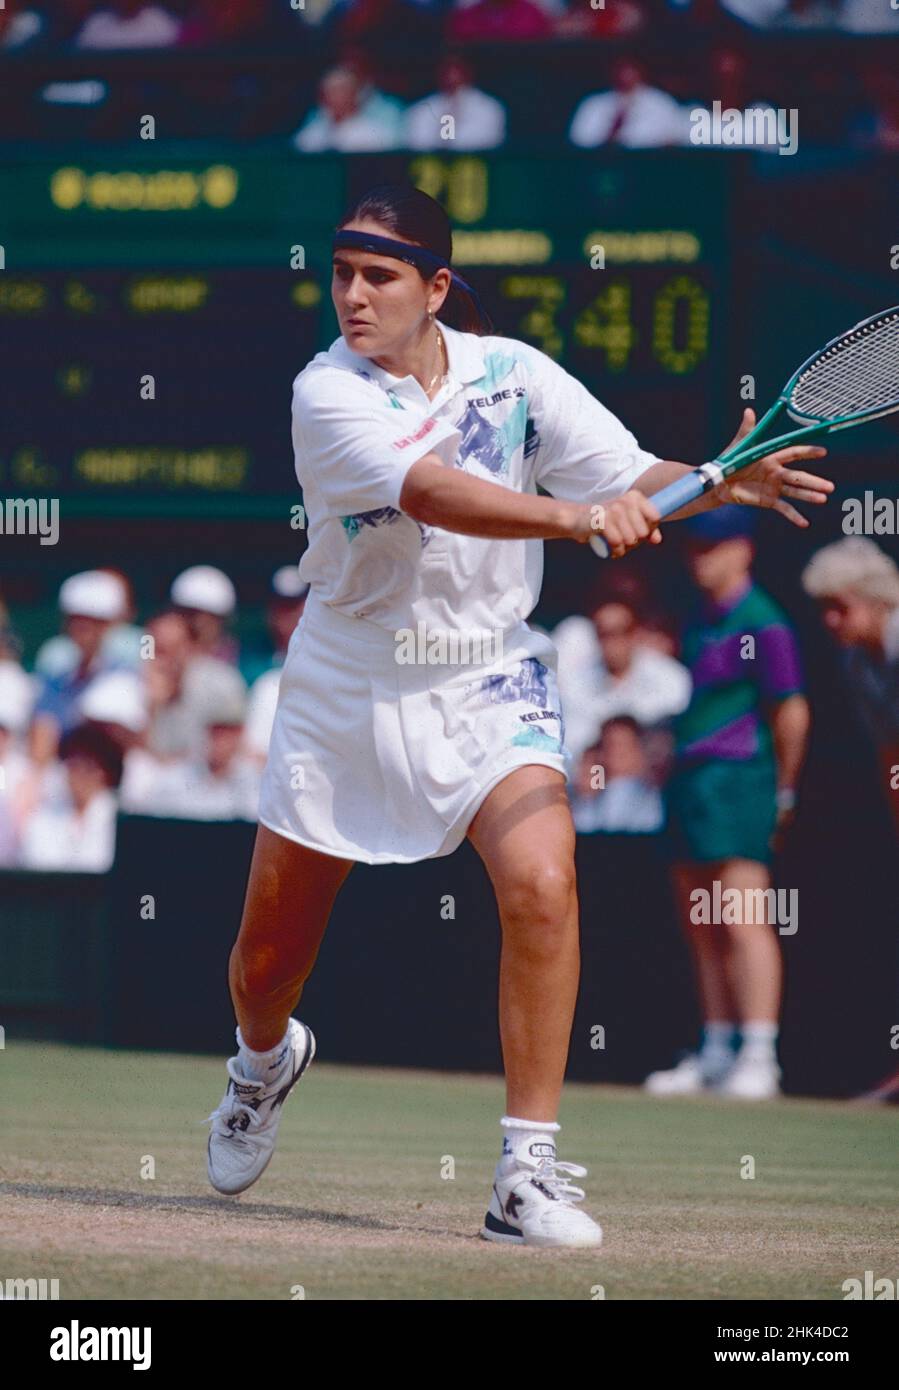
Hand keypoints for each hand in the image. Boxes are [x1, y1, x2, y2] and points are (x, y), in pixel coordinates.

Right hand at [580, 491, 661, 558]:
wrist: (577, 518)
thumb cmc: (605, 521)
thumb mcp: (628, 521)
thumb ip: (646, 528)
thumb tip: (657, 540)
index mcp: (635, 497)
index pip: (655, 517)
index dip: (649, 530)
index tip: (637, 532)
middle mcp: (626, 501)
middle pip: (644, 532)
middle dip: (635, 542)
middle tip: (622, 539)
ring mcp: (614, 510)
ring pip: (631, 540)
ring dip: (624, 547)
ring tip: (615, 542)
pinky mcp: (603, 520)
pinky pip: (618, 543)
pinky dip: (615, 551)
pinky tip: (610, 547)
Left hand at [713, 409, 832, 525]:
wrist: (719, 482)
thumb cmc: (730, 461)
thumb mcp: (738, 446)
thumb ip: (746, 431)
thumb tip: (749, 411)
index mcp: (772, 457)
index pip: (793, 453)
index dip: (808, 453)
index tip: (823, 452)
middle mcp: (777, 472)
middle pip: (799, 477)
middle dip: (814, 482)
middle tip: (830, 486)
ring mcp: (774, 487)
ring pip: (795, 492)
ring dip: (809, 496)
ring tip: (823, 499)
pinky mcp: (768, 500)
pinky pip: (784, 508)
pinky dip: (794, 516)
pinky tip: (805, 523)